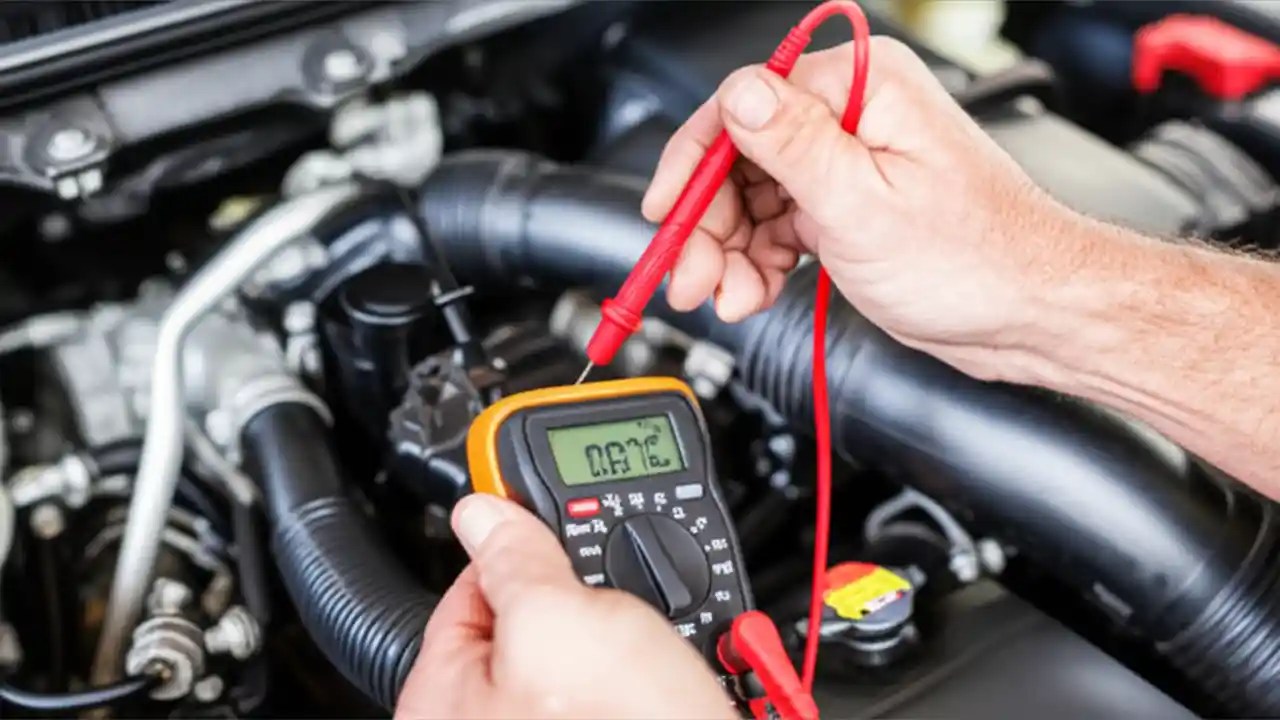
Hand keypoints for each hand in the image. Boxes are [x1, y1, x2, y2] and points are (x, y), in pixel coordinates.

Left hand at [394, 494, 734, 719]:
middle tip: (629, 601)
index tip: (558, 519)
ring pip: (588, 657)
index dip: (523, 544)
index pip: (470, 587)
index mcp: (443, 701)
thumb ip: (516, 562)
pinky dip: (653, 677)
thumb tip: (481, 511)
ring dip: (633, 639)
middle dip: (589, 600)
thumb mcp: (565, 624)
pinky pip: (622, 692)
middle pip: (532, 622)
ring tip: (664, 653)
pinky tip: (678, 682)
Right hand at [645, 38, 1075, 378]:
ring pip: (754, 198)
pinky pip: (779, 225)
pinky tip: (753, 291)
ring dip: (730, 253)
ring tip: (727, 297)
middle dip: (710, 224)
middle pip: (740, 159)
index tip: (667, 212)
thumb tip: (737, 93)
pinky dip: (758, 263)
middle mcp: (852, 115)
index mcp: (859, 88)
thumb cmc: (977, 260)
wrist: (1031, 314)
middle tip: (690, 276)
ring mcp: (849, 162)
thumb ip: (790, 144)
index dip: (693, 165)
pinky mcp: (849, 205)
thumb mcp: (863, 203)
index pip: (742, 107)